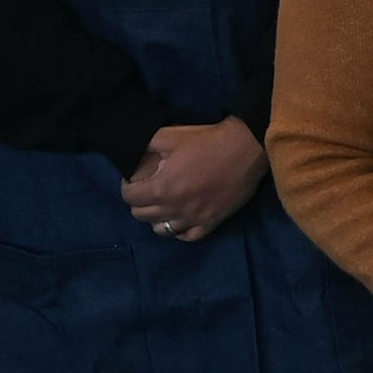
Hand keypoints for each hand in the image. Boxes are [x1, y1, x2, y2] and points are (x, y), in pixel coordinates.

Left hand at [123, 117, 265, 241]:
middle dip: (138, 202)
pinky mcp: (212, 222)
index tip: (132, 180)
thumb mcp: (169, 135)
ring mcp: (194, 218)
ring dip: (156, 218)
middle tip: (146, 190)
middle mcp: (175, 207)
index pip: (129, 197)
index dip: (126, 186)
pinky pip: (188, 237)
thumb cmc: (208, 141)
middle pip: (141, 215)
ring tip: (162, 205)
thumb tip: (131, 154)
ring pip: (162, 230)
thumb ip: (145, 146)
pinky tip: (179, 220)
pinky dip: (179, 231)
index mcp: (162, 187)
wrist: (246, 148)